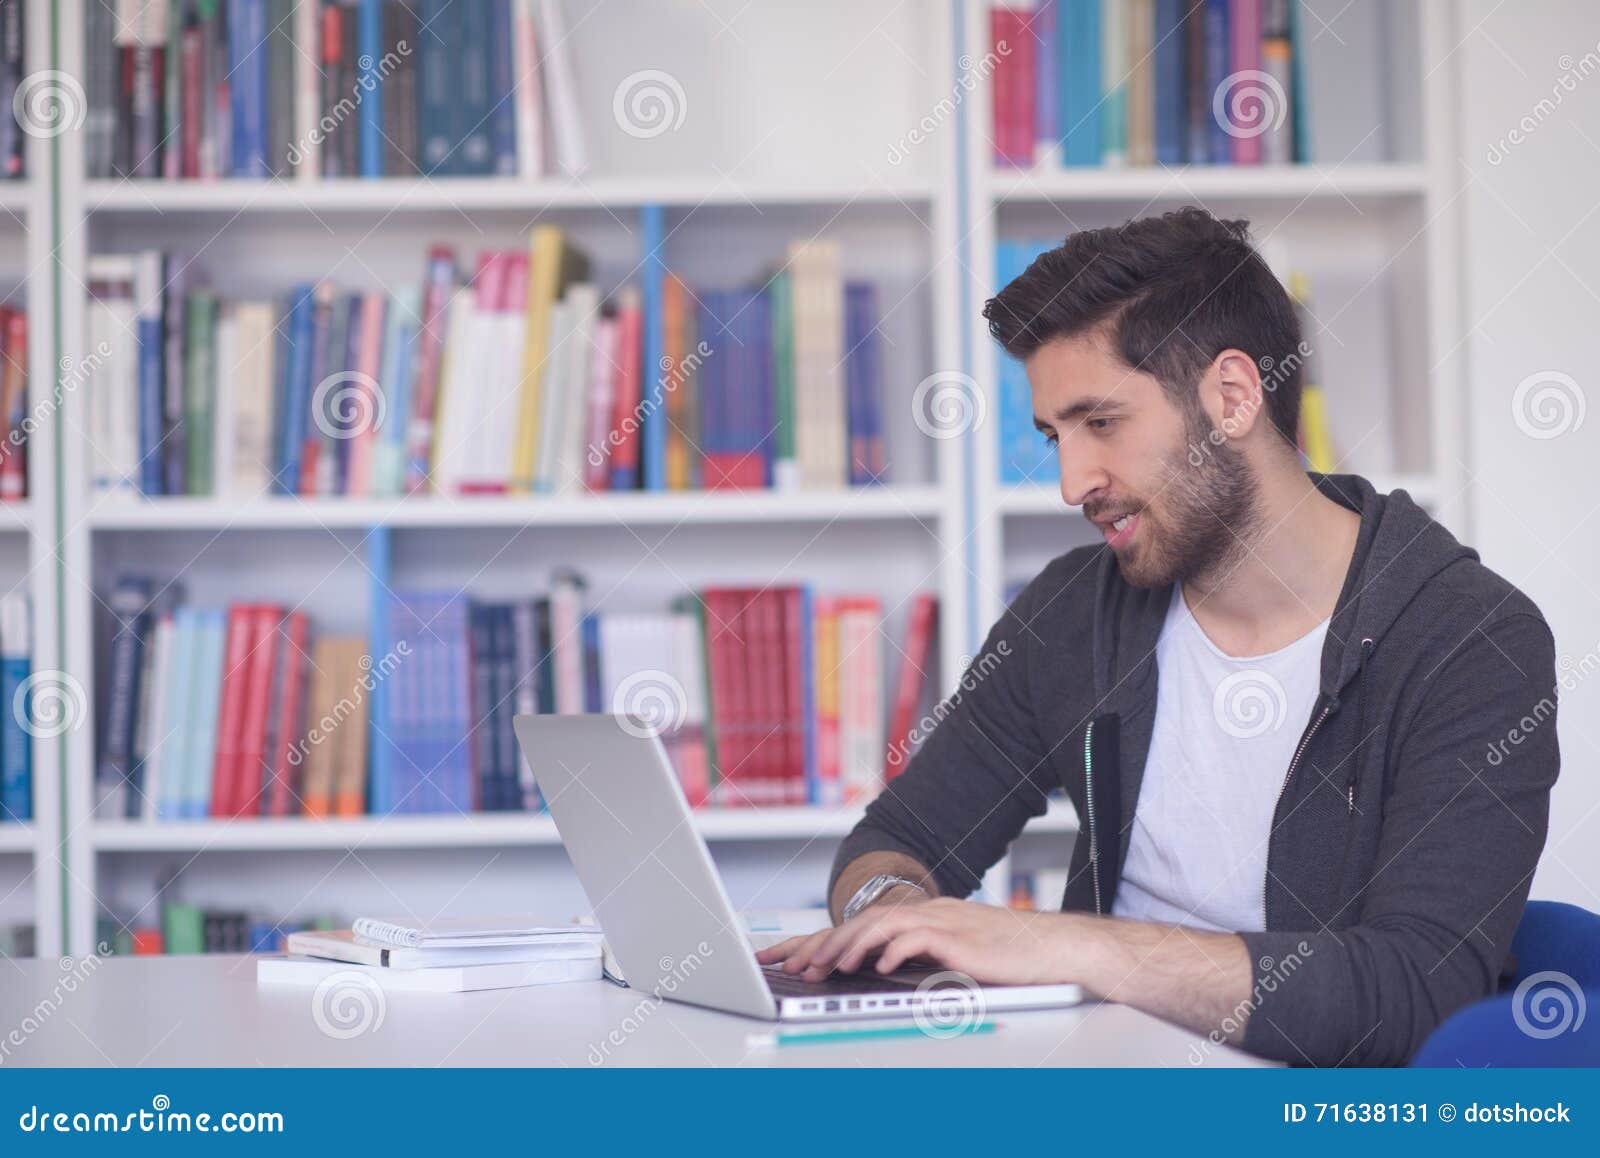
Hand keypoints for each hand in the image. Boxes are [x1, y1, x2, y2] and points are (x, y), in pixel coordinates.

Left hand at [755, 897, 1076, 986]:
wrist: (1056, 949)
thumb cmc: (1012, 956)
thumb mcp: (958, 955)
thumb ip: (924, 956)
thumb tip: (884, 968)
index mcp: (926, 915)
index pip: (865, 922)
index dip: (827, 937)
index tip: (793, 954)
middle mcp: (930, 912)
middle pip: (864, 920)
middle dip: (825, 942)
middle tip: (794, 963)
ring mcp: (945, 922)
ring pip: (882, 925)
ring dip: (850, 945)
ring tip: (826, 966)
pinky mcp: (961, 939)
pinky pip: (918, 939)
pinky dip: (893, 951)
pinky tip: (876, 966)